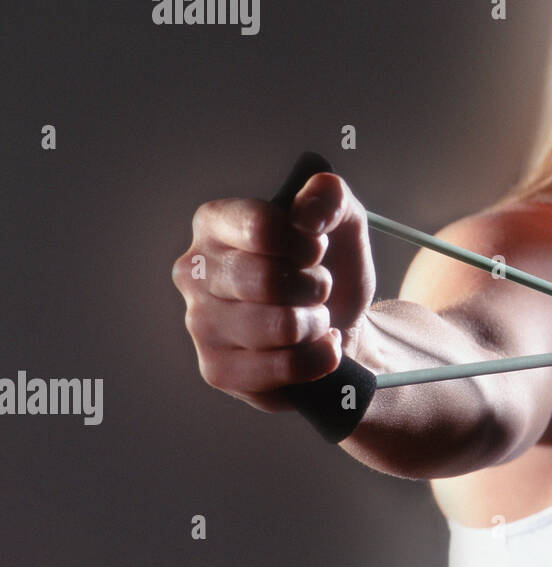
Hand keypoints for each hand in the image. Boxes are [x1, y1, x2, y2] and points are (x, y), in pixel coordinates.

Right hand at [172, 172, 376, 411]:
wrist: (343, 323)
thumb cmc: (330, 268)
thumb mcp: (342, 221)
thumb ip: (330, 196)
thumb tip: (308, 215)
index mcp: (216, 223)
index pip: (261, 227)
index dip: (306, 242)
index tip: (318, 249)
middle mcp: (194, 271)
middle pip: (268, 280)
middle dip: (315, 286)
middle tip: (318, 287)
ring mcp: (199, 323)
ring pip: (279, 327)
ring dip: (317, 323)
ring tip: (315, 316)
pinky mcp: (217, 370)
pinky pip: (282, 368)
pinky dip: (317, 358)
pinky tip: (317, 346)